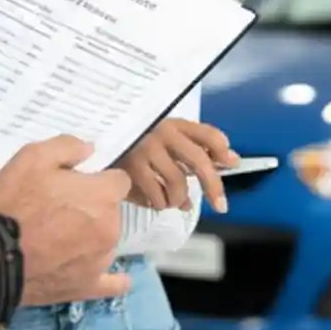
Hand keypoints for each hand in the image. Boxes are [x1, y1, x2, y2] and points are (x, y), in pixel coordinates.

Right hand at [0, 135, 131, 306]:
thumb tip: (90, 149)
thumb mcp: (32, 158)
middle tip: (58, 210)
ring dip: (92, 237)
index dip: (98, 179)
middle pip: (111, 211)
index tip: (78, 184)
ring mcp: (102, 259)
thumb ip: (67, 147)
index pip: (119, 180)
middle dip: (92, 207)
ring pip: (107, 241)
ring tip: (58, 239)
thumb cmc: (12, 203)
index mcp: (103, 195)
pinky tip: (107, 274)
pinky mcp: (88, 285)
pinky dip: (111, 278)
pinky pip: (113, 284)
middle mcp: (111, 227)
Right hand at [117, 119, 238, 213]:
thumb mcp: (167, 138)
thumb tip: (231, 161)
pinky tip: (158, 201)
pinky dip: (161, 203)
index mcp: (174, 124)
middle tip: (221, 206)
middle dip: (213, 186)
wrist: (98, 141)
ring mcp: (145, 151)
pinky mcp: (129, 170)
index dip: (222, 150)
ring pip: (178, 184)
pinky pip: (156, 196)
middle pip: (199, 161)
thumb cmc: (138, 141)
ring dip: (181, 199)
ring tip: (177, 201)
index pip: (206, 133)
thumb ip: (197, 147)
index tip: (232, 164)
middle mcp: (161, 134)